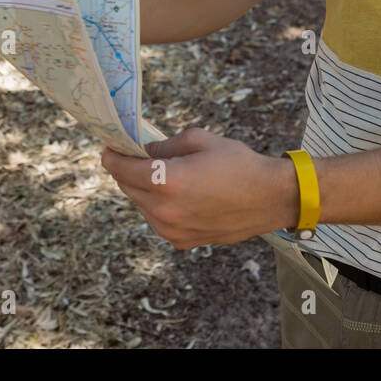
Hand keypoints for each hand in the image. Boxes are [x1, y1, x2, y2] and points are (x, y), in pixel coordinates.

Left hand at [99, 127, 297, 248]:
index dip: (112, 156)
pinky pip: (158, 220)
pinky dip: (160, 207)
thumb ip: (164, 145)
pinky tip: (180, 196)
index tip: (110, 148)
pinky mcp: (182, 241)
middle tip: (136, 156)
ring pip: (141, 205)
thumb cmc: (238, 164)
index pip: (121, 168)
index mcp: (166, 181)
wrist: (270, 199)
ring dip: (144, 190)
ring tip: (164, 176)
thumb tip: (144, 151)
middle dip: (128, 170)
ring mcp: (171, 230)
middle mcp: (164, 210)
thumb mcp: (199, 139)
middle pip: (127, 187)